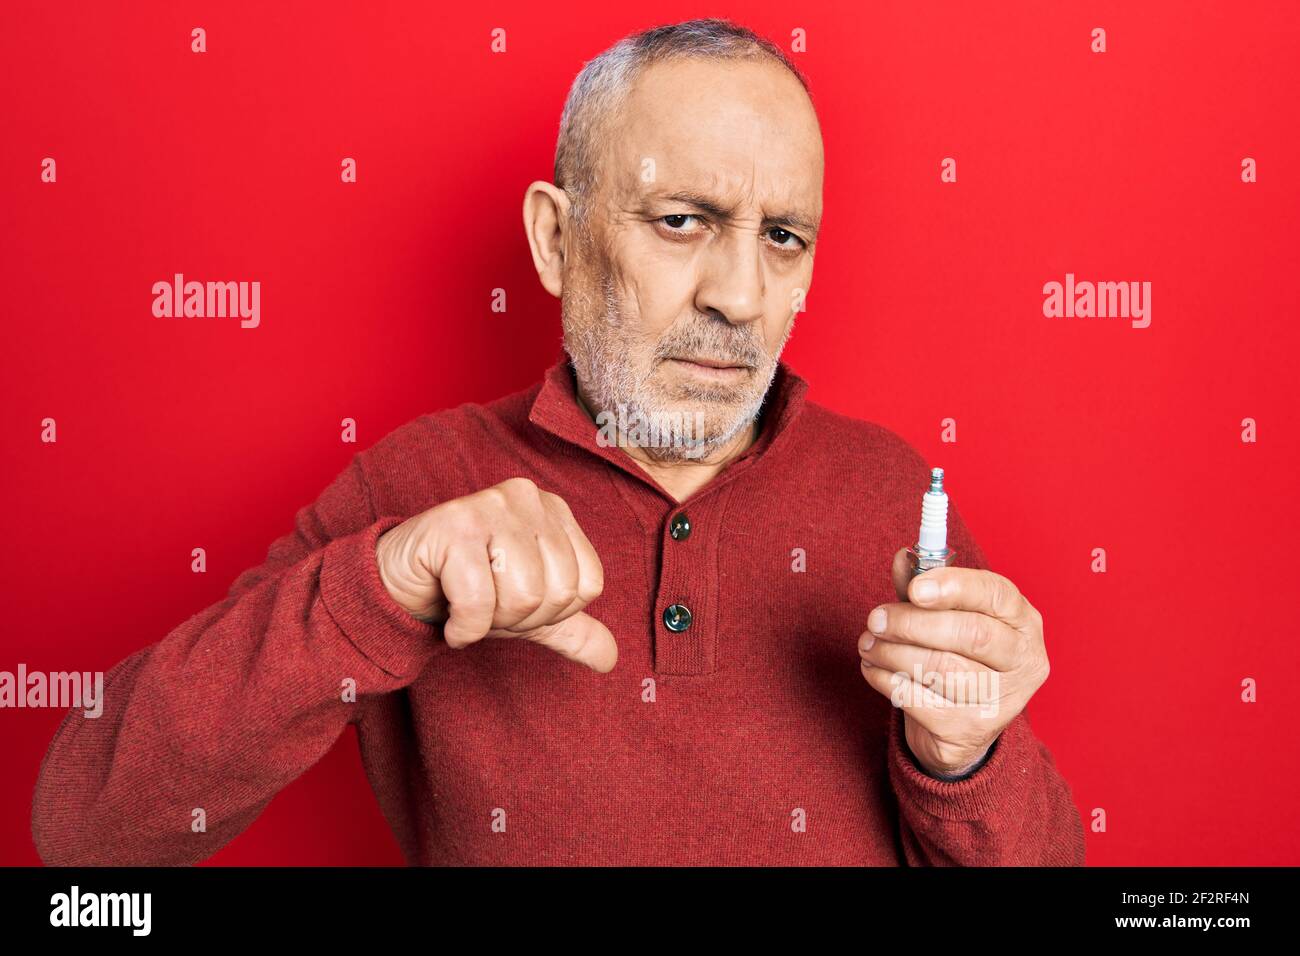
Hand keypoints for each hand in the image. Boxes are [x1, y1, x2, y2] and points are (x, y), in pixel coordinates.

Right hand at [376, 477, 615, 672]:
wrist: (397, 585)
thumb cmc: (466, 588)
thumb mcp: (528, 614)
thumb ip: (571, 630)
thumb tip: (611, 660)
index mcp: (556, 511)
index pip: (587, 585)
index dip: (550, 613)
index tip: (511, 602)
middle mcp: (529, 498)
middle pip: (557, 592)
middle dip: (518, 619)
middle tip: (486, 605)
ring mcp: (491, 504)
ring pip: (523, 596)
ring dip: (490, 622)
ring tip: (467, 605)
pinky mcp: (454, 524)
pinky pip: (479, 600)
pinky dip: (464, 628)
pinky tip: (450, 618)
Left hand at [857, 548, 1049, 776]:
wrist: (959, 726)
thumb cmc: (955, 655)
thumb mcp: (945, 616)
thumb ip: (924, 585)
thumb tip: (903, 557)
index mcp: (1023, 622)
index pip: (997, 595)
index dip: (954, 587)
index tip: (914, 590)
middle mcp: (1024, 661)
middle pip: (972, 635)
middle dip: (913, 623)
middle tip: (875, 619)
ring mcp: (1002, 701)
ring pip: (942, 669)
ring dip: (893, 652)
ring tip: (867, 643)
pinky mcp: (970, 730)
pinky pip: (920, 701)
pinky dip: (887, 680)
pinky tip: (873, 668)